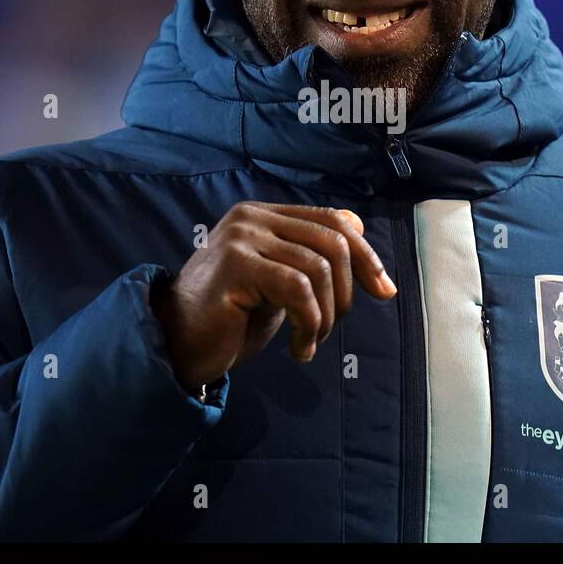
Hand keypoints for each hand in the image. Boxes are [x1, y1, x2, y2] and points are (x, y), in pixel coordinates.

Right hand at [151, 202, 396, 392]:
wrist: (178, 346)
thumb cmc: (232, 319)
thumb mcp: (280, 283)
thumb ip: (311, 256)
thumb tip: (362, 231)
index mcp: (265, 216)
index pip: (334, 222)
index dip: (366, 256)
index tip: (384, 291)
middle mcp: (252, 217)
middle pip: (333, 242)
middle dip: (347, 291)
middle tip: (331, 328)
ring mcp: (241, 238)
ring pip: (318, 269)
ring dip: (324, 317)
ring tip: (310, 342)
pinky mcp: (235, 266)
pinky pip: (297, 289)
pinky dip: (309, 324)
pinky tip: (298, 347)